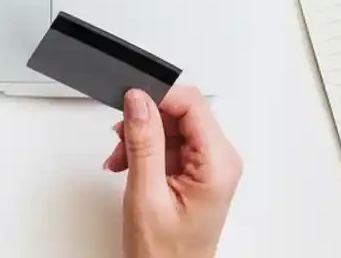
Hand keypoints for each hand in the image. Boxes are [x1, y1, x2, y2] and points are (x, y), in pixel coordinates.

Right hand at [104, 87, 242, 257]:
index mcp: (217, 164)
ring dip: (141, 137)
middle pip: (180, 113)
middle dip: (145, 122)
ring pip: (171, 126)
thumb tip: (138, 101)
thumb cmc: (166, 253)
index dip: (157, 97)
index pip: (191, 103)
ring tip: (121, 160)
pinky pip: (170, 144)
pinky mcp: (197, 171)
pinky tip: (128, 165)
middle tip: (120, 141)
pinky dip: (145, 150)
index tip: (129, 104)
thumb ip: (144, 143)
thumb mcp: (146, 194)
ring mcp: (209, 166)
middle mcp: (220, 161)